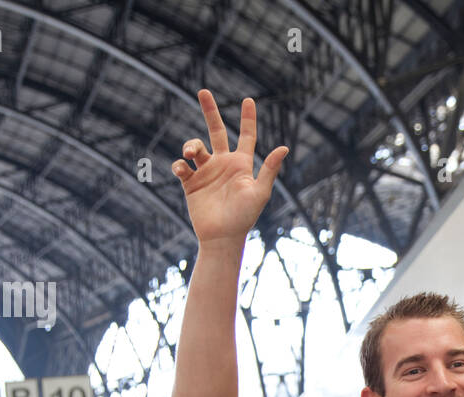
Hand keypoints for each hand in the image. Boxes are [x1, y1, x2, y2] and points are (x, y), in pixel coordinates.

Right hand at [171, 90, 288, 243]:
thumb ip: (269, 170)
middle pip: (217, 131)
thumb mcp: (259, 193)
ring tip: (190, 153)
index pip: (247, 136)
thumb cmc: (244, 217)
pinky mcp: (191, 183)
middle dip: (210, 112)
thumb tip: (284, 147)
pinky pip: (182, 167)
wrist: (222, 237)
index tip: (249, 100)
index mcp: (241, 164)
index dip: (248, 118)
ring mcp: (206, 172)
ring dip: (191, 145)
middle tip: (203, 91)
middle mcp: (223, 164)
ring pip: (195, 147)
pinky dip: (180, 165)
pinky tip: (183, 169)